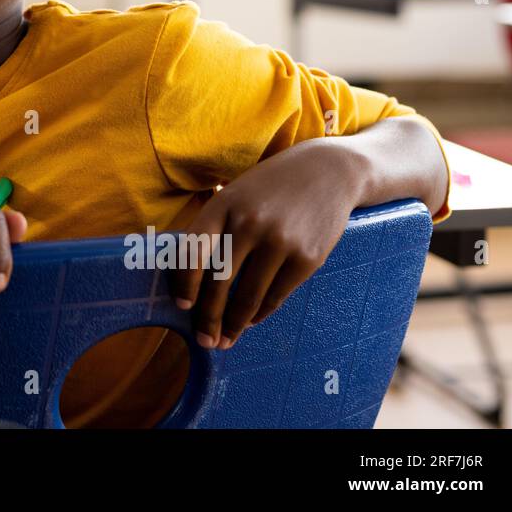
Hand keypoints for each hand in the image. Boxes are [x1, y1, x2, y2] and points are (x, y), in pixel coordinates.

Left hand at [169, 139, 361, 349]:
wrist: (328, 171)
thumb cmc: (270, 187)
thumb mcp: (235, 194)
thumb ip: (214, 227)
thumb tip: (191, 278)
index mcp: (223, 204)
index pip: (193, 251)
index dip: (185, 283)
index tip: (182, 306)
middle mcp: (249, 223)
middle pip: (219, 282)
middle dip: (208, 318)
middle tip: (204, 340)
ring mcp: (280, 241)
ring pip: (248, 296)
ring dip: (234, 324)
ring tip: (225, 340)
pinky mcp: (308, 258)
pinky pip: (276, 296)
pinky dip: (260, 314)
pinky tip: (251, 321)